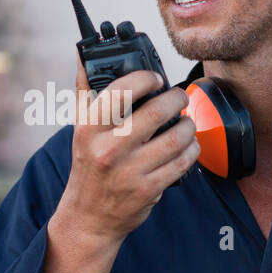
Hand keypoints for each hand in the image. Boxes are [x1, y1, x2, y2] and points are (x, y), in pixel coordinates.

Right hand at [53, 53, 198, 246]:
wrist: (89, 216)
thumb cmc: (88, 165)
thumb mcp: (80, 128)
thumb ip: (85, 91)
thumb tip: (84, 56)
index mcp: (90, 129)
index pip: (120, 91)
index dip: (145, 78)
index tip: (156, 78)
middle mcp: (108, 149)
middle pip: (156, 112)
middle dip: (176, 98)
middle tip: (179, 97)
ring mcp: (129, 171)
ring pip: (175, 138)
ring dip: (188, 125)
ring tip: (186, 122)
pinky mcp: (148, 190)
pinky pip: (182, 163)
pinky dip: (192, 150)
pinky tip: (188, 144)